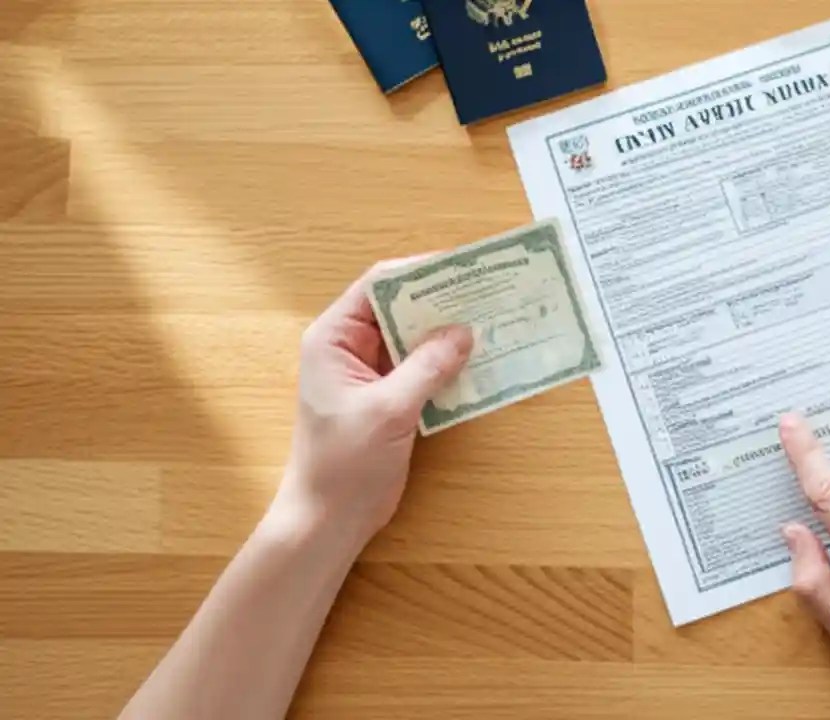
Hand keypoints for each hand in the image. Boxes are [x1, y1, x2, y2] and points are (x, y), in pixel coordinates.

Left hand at [272, 262, 473, 546]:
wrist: (329, 518)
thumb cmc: (344, 463)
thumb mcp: (388, 410)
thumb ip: (427, 368)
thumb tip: (464, 332)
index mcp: (334, 338)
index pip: (378, 286)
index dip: (418, 271)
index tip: (461, 267)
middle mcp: (351, 347)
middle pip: (400, 307)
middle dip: (441, 301)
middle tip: (487, 292)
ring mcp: (372, 373)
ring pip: (415, 338)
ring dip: (449, 333)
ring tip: (492, 321)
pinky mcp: (391, 397)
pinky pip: (423, 367)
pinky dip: (449, 363)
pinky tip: (481, 361)